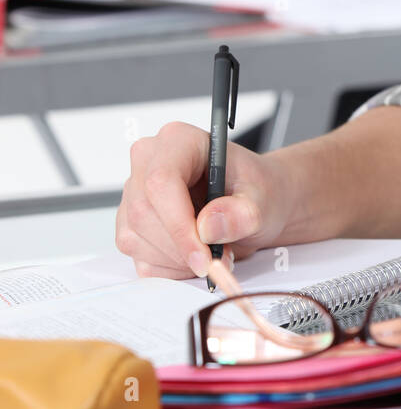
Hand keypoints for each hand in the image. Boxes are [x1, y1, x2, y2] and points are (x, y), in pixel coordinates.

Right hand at [116, 120, 290, 278]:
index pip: (161, 181)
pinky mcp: (130, 223)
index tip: (204, 255)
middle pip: (144, 213)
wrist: (252, 202)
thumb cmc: (253, 189)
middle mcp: (149, 162)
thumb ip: (241, 212)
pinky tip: (194, 254)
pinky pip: (139, 257)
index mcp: (179, 141)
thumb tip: (209, 226)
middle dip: (182, 248)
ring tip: (213, 251)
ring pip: (136, 239)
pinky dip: (170, 268)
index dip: (179, 224)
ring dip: (178, 260)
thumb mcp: (261, 199)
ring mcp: (135, 193)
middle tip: (219, 257)